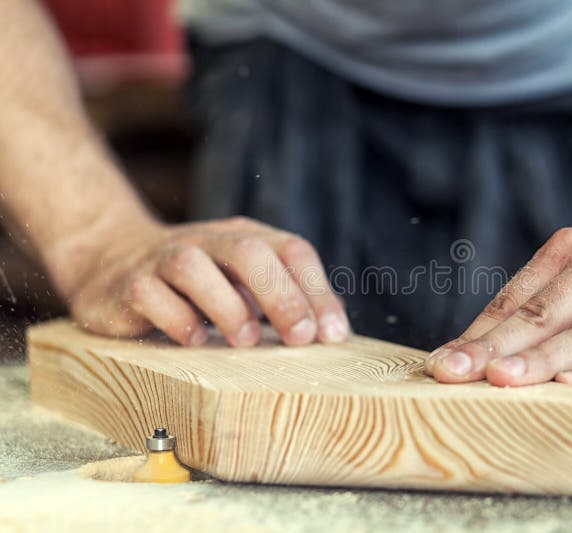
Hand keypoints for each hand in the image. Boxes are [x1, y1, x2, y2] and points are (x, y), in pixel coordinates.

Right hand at [62, 216, 348, 346]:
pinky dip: (177, 321)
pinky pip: (151, 296)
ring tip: (245, 342)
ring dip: (227, 308)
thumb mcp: (245, 283)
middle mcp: (208, 241)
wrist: (113, 260)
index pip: (292, 252)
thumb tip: (334, 330)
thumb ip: (285, 298)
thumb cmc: (197, 283)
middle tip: (300, 338)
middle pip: (249, 252)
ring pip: (194, 267)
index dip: (318, 292)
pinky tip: (194, 342)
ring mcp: (165, 258)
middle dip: (281, 296)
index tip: (334, 335)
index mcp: (246, 238)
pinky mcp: (130, 284)